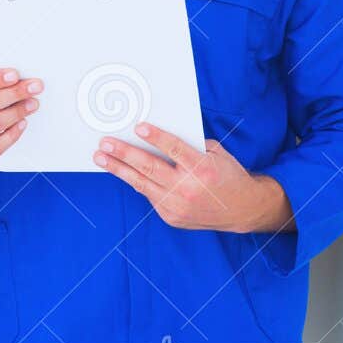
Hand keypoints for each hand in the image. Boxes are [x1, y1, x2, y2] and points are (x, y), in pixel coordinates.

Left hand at [94, 122, 294, 232]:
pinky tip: (122, 171)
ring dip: (118, 169)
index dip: (156, 137)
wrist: (242, 210)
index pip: (175, 149)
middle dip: (124, 153)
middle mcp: (188, 188)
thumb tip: (159, 135)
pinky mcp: (171, 216)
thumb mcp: (216, 154)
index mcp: (203, 169)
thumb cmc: (227, 175)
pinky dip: (136, 181)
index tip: (138, 127)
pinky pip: (149, 194)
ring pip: (142, 183)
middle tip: (105, 143)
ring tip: (100, 157)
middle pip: (150, 167)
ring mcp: (178, 205)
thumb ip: (190, 145)